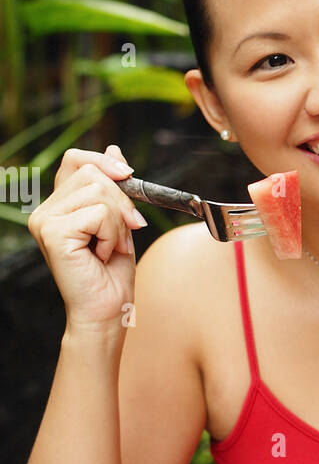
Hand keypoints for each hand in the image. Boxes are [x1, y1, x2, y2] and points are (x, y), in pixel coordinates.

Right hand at [27, 143, 145, 329]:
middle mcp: (45, 210)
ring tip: (111, 248)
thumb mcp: (118, 222)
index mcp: (58, 205)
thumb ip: (113, 188)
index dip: (104, 161)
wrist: (107, 311)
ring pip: (99, 192)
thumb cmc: (111, 275)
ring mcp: (45, 221)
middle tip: (126, 232)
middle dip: (121, 201)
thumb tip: (114, 151)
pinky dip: (112, 235)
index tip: (128, 175)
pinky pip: (98, 214)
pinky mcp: (53, 233)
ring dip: (118, 223)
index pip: (76, 159)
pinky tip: (103, 255)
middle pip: (92, 173)